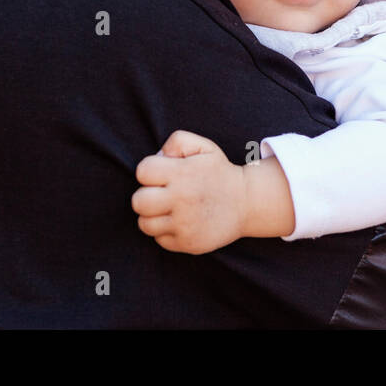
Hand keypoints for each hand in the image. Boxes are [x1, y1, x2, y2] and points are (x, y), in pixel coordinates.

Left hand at [132, 130, 245, 253]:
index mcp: (182, 173)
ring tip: (169, 209)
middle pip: (138, 202)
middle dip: (146, 196)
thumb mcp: (202, 146)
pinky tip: (180, 222)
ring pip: (145, 224)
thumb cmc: (218, 172)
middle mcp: (182, 200)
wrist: (247, 202)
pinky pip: (159, 239)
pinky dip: (165, 231)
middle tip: (162, 194)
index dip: (150, 171)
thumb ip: (175, 142)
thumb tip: (158, 158)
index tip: (163, 174)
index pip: (143, 171)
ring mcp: (185, 225)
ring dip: (153, 215)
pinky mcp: (188, 243)